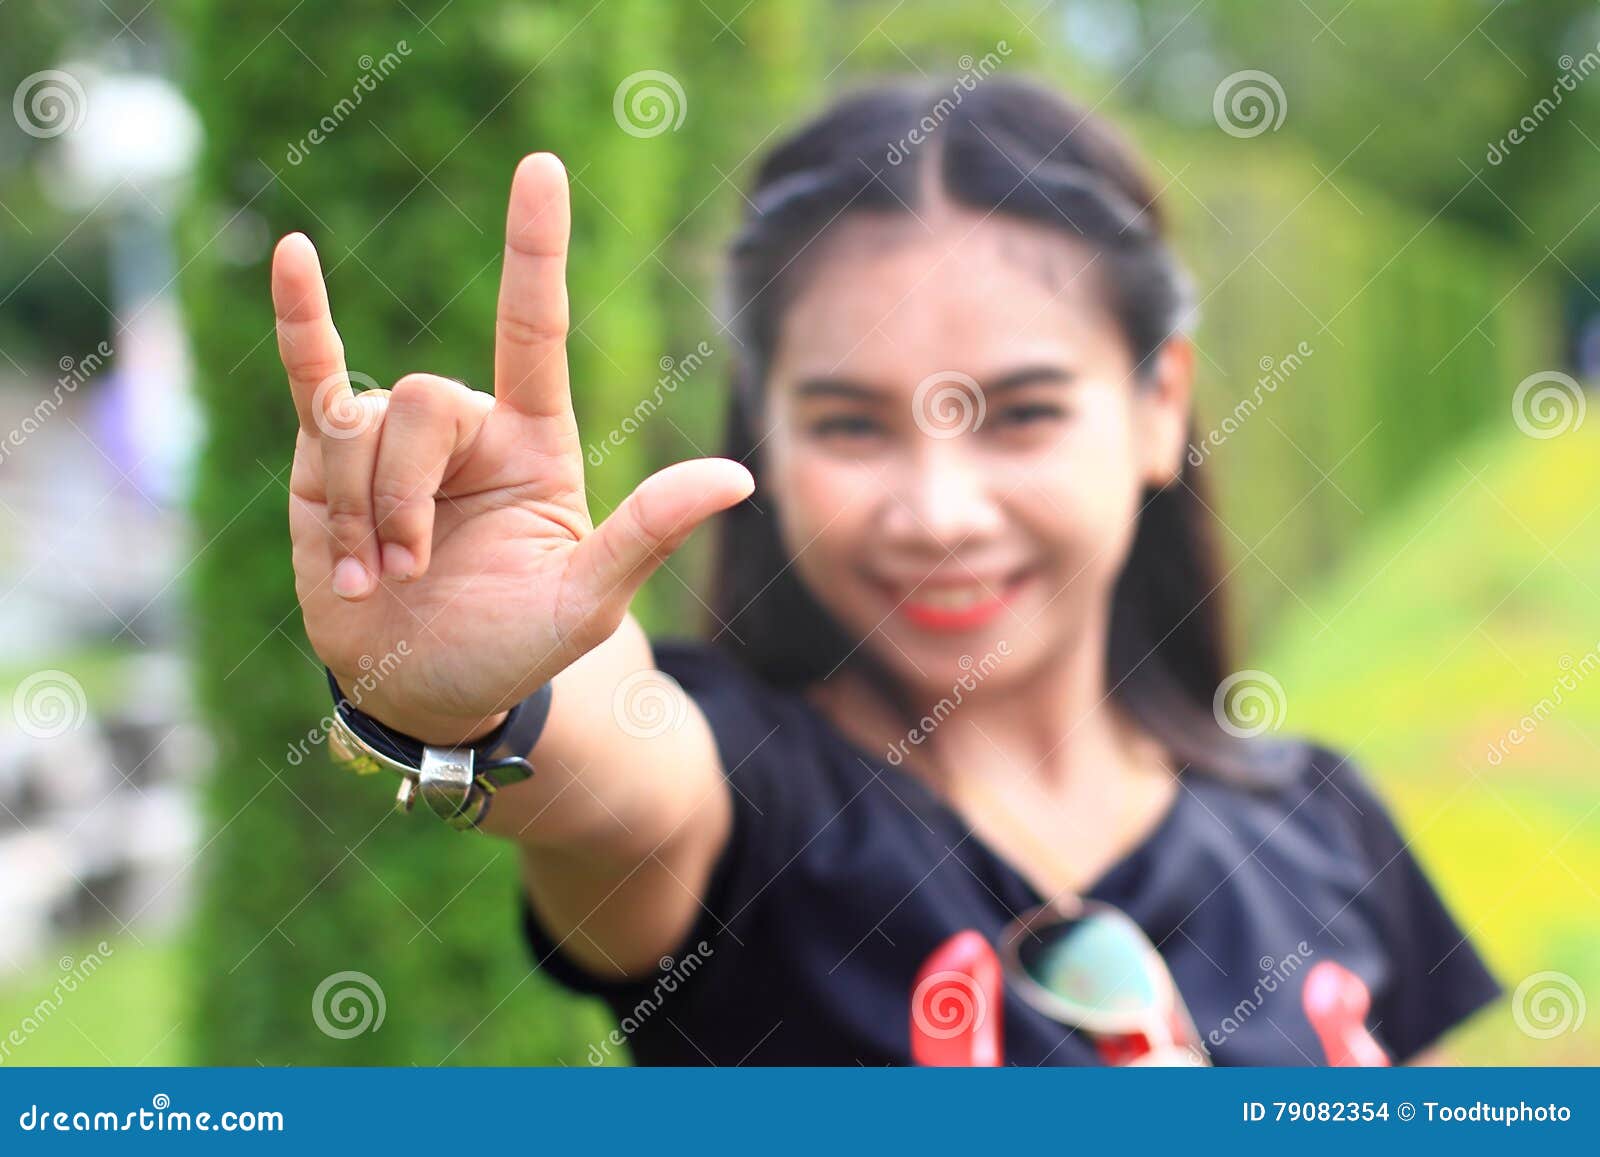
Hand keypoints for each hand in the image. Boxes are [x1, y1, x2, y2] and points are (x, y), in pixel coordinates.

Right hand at [272, 153, 751, 742]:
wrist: (427, 692)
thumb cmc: (515, 646)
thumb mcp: (586, 601)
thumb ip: (646, 532)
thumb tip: (739, 475)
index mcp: (533, 442)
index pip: (531, 327)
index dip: (533, 250)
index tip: (540, 169)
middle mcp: (466, 429)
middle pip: (420, 401)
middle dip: (402, 496)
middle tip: (409, 575)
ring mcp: (393, 441)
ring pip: (358, 425)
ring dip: (359, 516)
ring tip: (376, 582)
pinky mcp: (326, 460)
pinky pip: (312, 378)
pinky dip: (301, 319)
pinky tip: (291, 255)